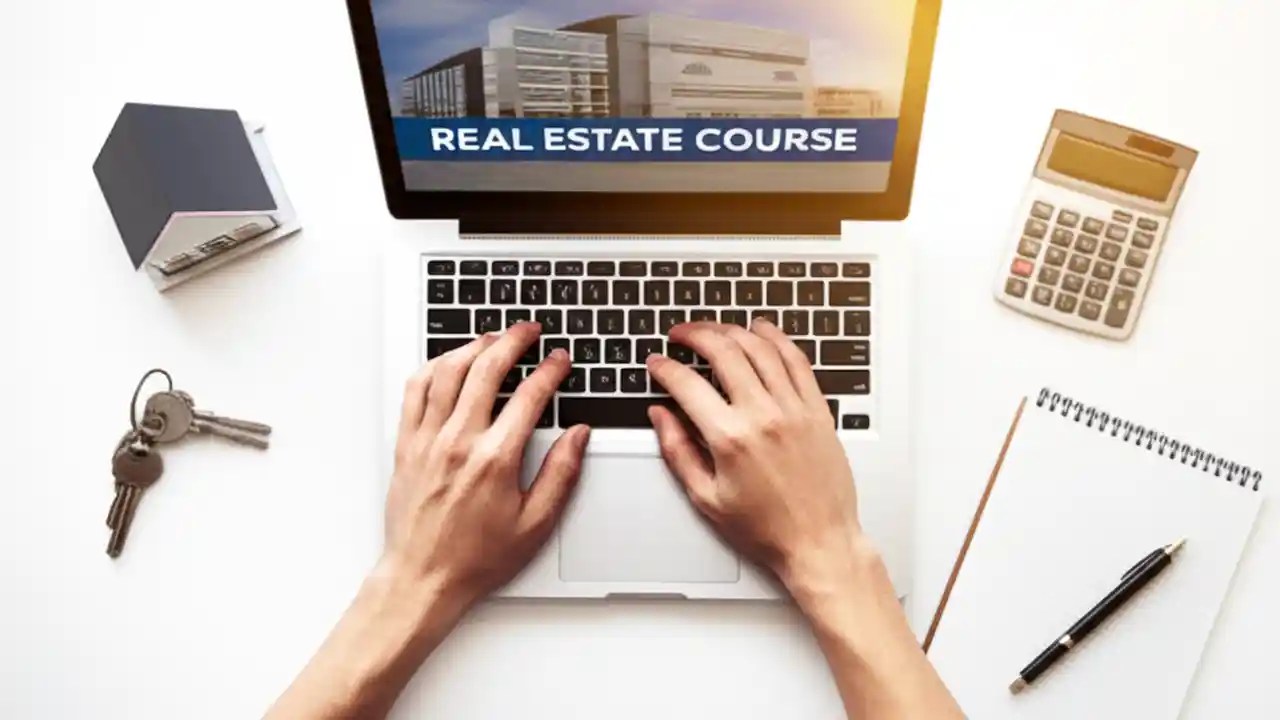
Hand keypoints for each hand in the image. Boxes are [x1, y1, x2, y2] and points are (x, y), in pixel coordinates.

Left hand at [383, 323, 590, 610]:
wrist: (422, 578)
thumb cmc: (476, 558)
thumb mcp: (535, 524)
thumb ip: (561, 474)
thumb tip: (578, 436)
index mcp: (495, 460)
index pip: (529, 396)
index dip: (549, 370)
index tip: (560, 360)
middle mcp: (459, 442)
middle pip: (487, 369)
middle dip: (513, 341)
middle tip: (528, 330)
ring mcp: (427, 440)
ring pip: (448, 372)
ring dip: (474, 346)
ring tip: (493, 337)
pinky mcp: (406, 445)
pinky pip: (415, 391)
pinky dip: (433, 367)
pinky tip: (448, 362)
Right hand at [646, 320, 869, 598]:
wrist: (819, 543)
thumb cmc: (766, 529)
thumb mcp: (706, 498)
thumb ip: (677, 451)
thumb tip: (660, 416)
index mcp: (730, 439)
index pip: (687, 384)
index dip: (665, 368)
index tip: (657, 363)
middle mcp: (763, 416)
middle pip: (723, 351)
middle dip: (695, 334)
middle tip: (681, 333)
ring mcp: (794, 409)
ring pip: (760, 348)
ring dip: (732, 330)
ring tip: (714, 329)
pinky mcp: (817, 410)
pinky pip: (797, 361)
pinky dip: (777, 339)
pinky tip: (762, 330)